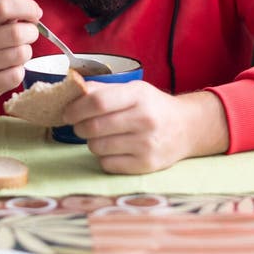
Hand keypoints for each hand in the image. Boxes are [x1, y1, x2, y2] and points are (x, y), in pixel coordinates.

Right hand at [0, 0, 41, 109]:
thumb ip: (4, 5)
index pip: (2, 7)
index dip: (26, 7)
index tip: (35, 12)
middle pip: (17, 32)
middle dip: (32, 32)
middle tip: (29, 34)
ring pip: (21, 54)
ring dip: (26, 51)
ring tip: (16, 52)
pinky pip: (17, 75)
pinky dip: (19, 70)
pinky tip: (9, 68)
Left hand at [63, 81, 229, 173]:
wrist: (187, 128)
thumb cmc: (154, 106)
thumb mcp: (134, 90)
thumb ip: (103, 89)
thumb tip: (73, 88)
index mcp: (139, 95)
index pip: (97, 102)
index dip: (75, 109)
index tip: (67, 113)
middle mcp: (144, 119)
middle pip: (94, 127)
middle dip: (79, 127)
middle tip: (80, 125)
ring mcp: (146, 144)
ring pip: (98, 147)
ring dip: (92, 142)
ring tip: (102, 136)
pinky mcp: (146, 165)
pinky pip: (108, 164)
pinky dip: (104, 157)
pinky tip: (114, 149)